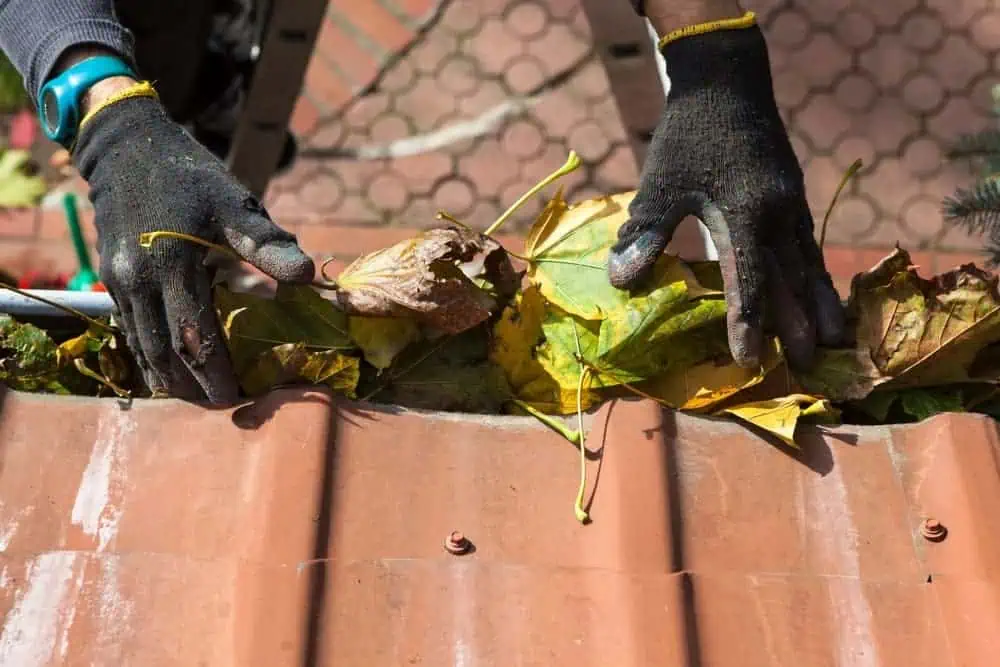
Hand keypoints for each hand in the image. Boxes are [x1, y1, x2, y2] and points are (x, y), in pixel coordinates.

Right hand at [72, 81, 314, 402]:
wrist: (127, 147)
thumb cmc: (191, 176)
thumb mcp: (235, 204)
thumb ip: (267, 245)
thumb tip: (309, 276)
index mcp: (174, 265)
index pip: (195, 338)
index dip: (216, 375)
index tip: (239, 399)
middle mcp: (139, 281)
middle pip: (165, 354)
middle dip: (193, 388)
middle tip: (223, 408)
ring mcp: (119, 282)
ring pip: (142, 347)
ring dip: (168, 378)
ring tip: (198, 398)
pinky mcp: (111, 279)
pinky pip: (129, 330)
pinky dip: (149, 355)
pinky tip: (169, 368)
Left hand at [607, 19, 843, 369]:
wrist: (727, 83)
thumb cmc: (688, 134)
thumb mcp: (661, 180)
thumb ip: (646, 231)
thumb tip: (622, 281)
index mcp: (745, 212)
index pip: (749, 280)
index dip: (748, 324)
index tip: (748, 361)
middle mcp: (777, 214)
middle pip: (791, 280)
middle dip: (799, 325)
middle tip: (809, 367)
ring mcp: (791, 205)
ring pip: (808, 264)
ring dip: (818, 304)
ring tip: (834, 340)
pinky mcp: (792, 198)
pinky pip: (808, 247)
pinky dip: (814, 276)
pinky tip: (818, 294)